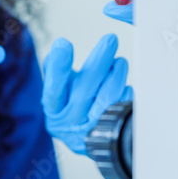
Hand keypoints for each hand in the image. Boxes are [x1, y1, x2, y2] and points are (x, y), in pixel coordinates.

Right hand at [42, 34, 131, 155]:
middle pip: (84, 91)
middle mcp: (70, 123)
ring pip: (107, 97)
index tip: (63, 44)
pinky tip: (123, 84)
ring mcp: (92, 130)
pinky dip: (124, 90)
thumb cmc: (72, 109)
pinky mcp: (113, 132)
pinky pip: (122, 106)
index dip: (58, 67)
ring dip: (117, 74)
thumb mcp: (58, 91)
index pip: (53, 89)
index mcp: (54, 110)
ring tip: (120, 62)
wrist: (87, 138)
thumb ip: (55, 69)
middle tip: (110, 39)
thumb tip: (59, 46)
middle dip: (98, 61)